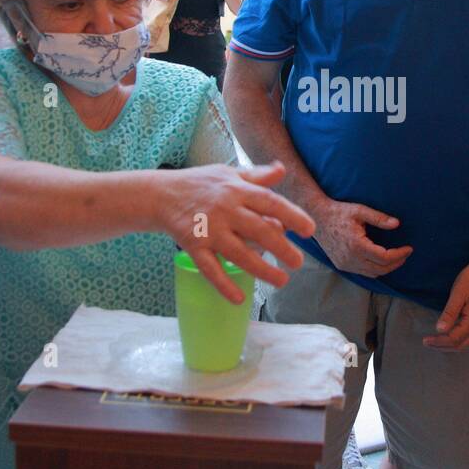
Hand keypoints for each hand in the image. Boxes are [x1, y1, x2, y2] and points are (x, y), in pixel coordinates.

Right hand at [158, 161, 315, 302]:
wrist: (160, 194)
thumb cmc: (200, 183)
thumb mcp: (228, 173)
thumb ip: (256, 176)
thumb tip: (282, 170)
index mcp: (237, 190)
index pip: (269, 202)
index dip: (292, 215)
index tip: (309, 230)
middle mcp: (225, 209)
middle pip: (258, 229)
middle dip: (281, 247)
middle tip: (298, 263)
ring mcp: (209, 229)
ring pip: (238, 252)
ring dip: (261, 269)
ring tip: (282, 281)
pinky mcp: (193, 245)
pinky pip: (209, 268)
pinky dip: (223, 284)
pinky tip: (240, 298)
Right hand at [312, 198, 411, 277]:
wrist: (316, 218)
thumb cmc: (338, 212)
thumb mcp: (360, 211)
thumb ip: (379, 218)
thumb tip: (397, 224)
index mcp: (356, 245)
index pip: (384, 257)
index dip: (399, 255)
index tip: (409, 248)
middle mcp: (350, 259)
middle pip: (380, 269)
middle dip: (396, 263)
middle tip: (405, 254)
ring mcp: (345, 264)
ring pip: (372, 274)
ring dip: (386, 268)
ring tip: (396, 257)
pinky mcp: (341, 265)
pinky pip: (363, 272)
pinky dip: (374, 269)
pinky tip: (380, 259)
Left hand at [424, 259, 468, 350]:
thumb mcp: (458, 294)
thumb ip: (449, 313)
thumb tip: (440, 330)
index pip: (453, 339)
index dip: (438, 342)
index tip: (425, 340)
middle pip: (460, 345)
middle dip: (443, 346)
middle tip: (428, 343)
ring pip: (466, 343)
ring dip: (450, 345)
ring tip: (437, 342)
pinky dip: (459, 340)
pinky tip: (451, 336)